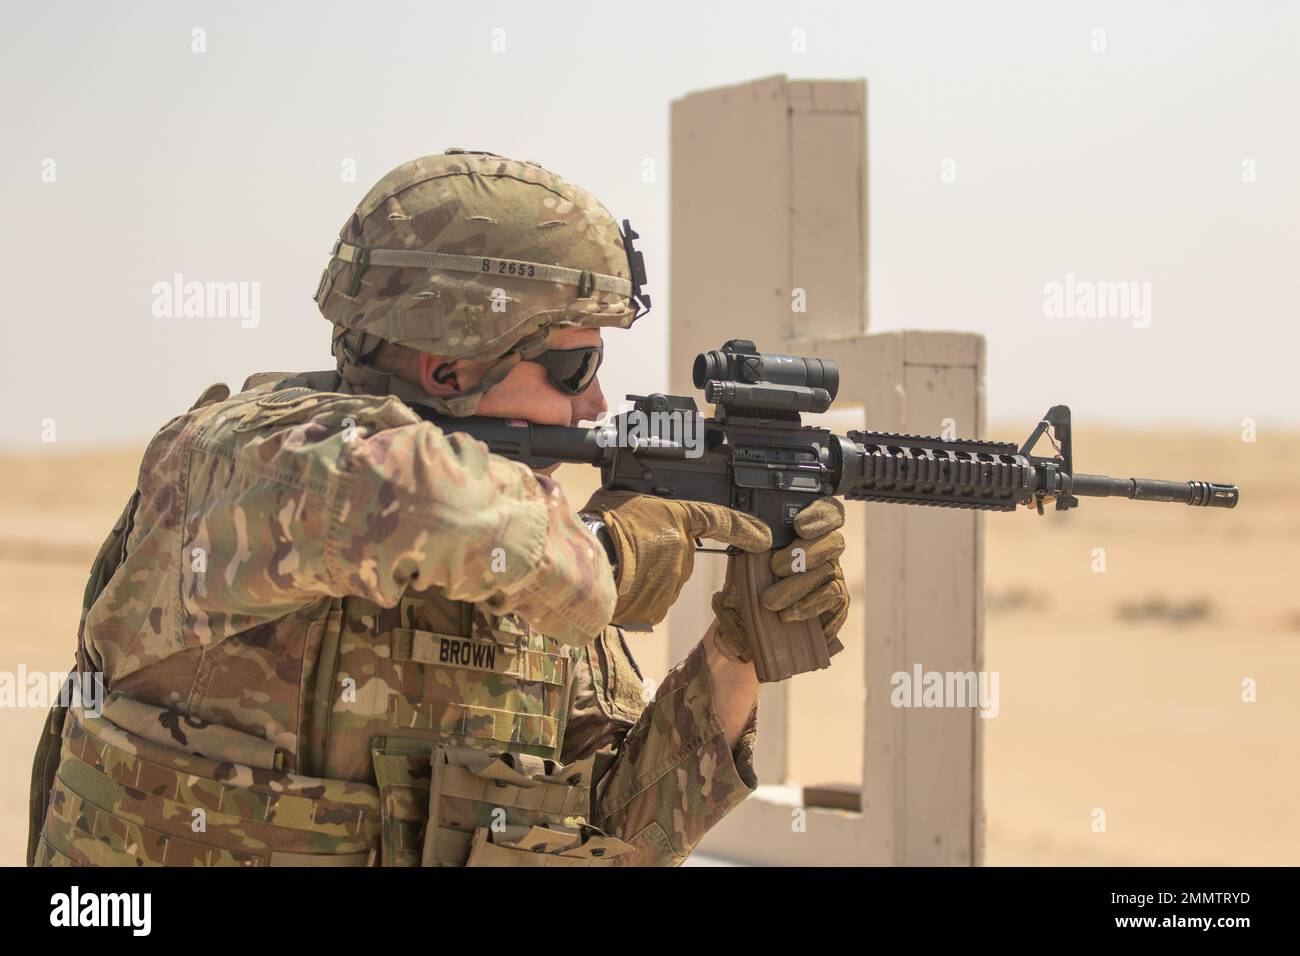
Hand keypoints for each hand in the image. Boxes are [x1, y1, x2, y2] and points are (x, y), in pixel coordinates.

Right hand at [582, 491, 770, 627]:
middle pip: (678, 553)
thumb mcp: (623, 496)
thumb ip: (644, 505)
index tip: (764, 538)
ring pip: (665, 578)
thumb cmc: (600, 525)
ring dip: (646, 574)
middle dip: (658, 551)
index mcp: (677, 520)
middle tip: (628, 545)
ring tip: (617, 565)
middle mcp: (682, 552)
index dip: (744, 528)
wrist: (586, 564)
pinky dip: (637, 595)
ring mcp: (672, 582)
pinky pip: (651, 600)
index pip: (720, 521)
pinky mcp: (658, 607)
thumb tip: (640, 508)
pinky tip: (619, 585)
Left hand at [711, 497, 849, 663]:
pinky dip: (811, 607)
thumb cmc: (744, 595)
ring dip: (800, 585)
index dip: (820, 514)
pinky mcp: (836, 605)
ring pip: (830, 571)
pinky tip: (790, 615)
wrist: (746, 634)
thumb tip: (744, 533)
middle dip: (806, 552)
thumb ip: (744, 552)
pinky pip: (835, 600)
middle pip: (833, 541)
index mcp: (800, 536)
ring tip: (770, 602)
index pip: (825, 513)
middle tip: (776, 567)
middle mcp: (821, 553)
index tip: (798, 526)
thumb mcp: (738, 571)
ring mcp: (831, 578)